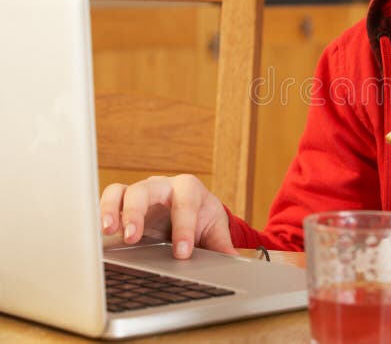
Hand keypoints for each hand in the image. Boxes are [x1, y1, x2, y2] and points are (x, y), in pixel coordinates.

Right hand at [99, 174, 236, 258]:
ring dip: (113, 210)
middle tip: (133, 237)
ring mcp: (142, 192)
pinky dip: (104, 211)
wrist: (193, 210)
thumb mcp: (215, 228)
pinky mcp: (125, 202)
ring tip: (109, 231)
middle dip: (138, 213)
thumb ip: (221, 245)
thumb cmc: (203, 217)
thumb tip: (233, 261)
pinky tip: (101, 232)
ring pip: (123, 191)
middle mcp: (162, 186)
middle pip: (146, 190)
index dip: (183, 228)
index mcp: (189, 188)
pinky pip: (111, 198)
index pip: (185, 204)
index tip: (182, 252)